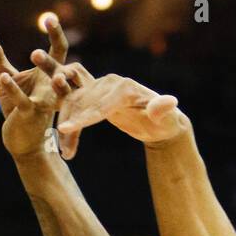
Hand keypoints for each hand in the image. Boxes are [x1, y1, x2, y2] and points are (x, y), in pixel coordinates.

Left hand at [0, 16, 87, 158]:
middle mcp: (50, 86)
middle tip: (51, 23)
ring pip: (50, 85)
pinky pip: (22, 100)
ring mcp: (42, 101)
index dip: (55, 33)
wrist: (21, 140)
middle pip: (60, 64)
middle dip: (57, 44)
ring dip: (46, 69)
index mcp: (48, 75)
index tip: (48, 16)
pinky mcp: (29, 114)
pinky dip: (13, 88)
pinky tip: (4, 77)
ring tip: (35, 53)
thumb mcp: (8, 79)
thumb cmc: (17, 108)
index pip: (58, 50)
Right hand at [57, 74, 185, 147]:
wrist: (158, 120)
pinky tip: (66, 147)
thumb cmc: (165, 121)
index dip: (82, 118)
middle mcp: (110, 83)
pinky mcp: (94, 95)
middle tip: (64, 151)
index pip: (99, 105)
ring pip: (74, 105)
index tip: (65, 129)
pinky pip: (73, 105)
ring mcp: (100, 87)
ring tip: (65, 153)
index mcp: (125, 87)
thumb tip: (170, 102)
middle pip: (82, 105)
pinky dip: (68, 124)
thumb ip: (163, 109)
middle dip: (71, 128)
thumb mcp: (167, 118)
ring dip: (66, 128)